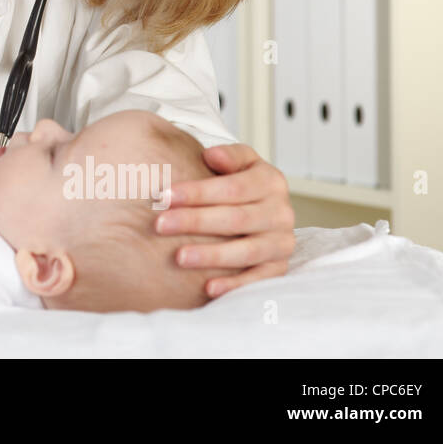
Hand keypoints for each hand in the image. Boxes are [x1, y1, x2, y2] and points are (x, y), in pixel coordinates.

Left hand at [154, 144, 295, 297]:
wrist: (261, 207)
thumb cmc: (237, 181)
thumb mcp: (238, 161)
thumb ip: (228, 156)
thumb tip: (212, 155)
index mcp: (271, 181)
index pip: (232, 188)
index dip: (197, 192)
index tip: (165, 196)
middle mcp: (281, 213)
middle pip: (236, 219)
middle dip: (195, 222)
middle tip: (160, 225)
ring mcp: (282, 242)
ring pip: (247, 251)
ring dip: (211, 255)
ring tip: (179, 257)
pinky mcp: (278, 267)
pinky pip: (259, 279)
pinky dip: (234, 285)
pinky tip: (207, 288)